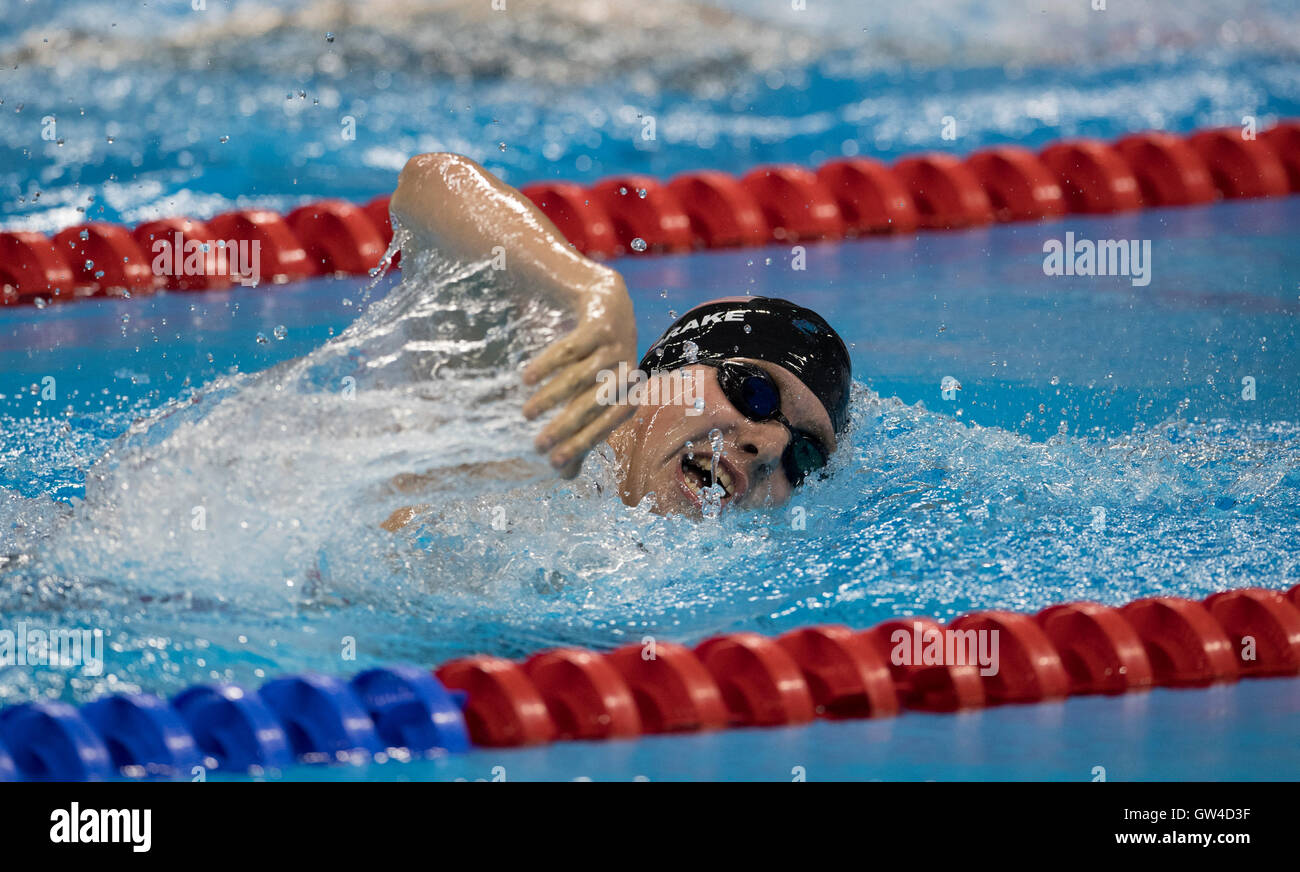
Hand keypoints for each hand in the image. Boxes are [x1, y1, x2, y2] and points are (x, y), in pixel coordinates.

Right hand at [521, 271, 636, 477]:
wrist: (606, 301)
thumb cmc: (596, 359)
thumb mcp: (589, 394)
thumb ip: (580, 431)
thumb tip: (564, 476)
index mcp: (628, 392)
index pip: (607, 424)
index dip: (582, 444)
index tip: (554, 463)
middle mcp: (627, 370)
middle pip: (594, 405)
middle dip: (566, 428)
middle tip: (536, 445)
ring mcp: (616, 345)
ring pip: (580, 378)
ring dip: (551, 398)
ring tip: (526, 414)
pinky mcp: (600, 324)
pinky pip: (571, 349)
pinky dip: (548, 365)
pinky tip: (526, 379)